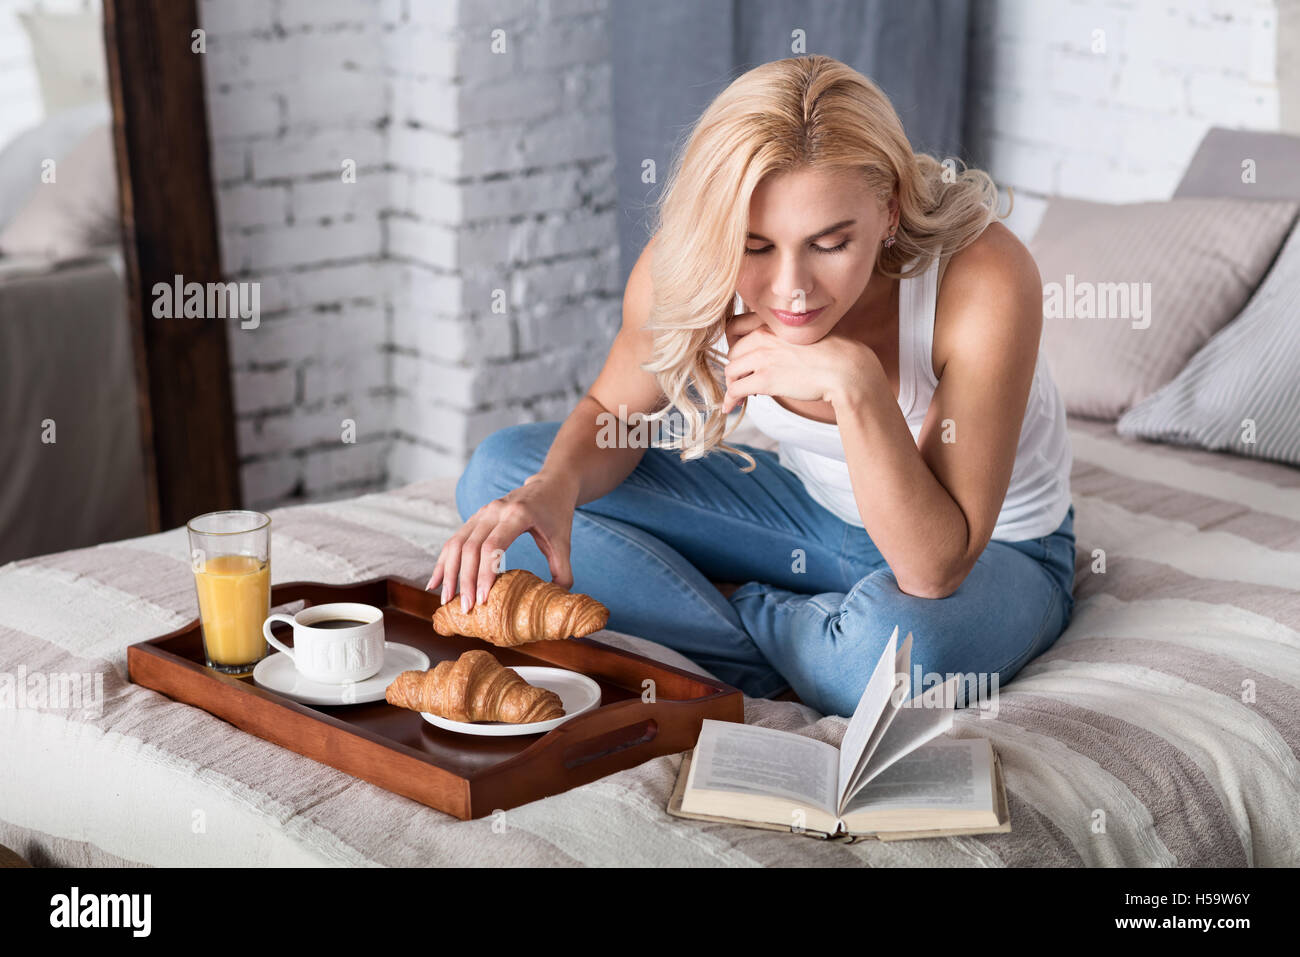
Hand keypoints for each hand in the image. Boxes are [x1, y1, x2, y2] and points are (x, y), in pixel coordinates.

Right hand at [426, 473, 577, 612]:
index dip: (484, 574)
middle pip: (470, 547)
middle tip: (464, 608)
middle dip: (465, 580)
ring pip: (457, 543)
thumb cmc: (557, 513)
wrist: (550, 484)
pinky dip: (444, 561)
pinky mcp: (476, 518)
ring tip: (445, 599)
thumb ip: (563, 570)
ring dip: (448, 572)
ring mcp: (482, 512)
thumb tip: (556, 599)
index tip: (482, 600)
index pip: (493, 546)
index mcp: (517, 515)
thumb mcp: (564, 541)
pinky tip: (437, 581)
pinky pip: (455, 540)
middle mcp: (495, 510)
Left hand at [720, 311, 868, 412]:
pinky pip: (735, 389)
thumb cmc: (832, 352)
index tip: (741, 357)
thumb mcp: (805, 332)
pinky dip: (730, 399)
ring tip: (742, 394)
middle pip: (732, 352)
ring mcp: (762, 357)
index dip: (733, 344)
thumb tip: (776, 351)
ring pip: (730, 371)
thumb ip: (784, 336)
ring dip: (733, 384)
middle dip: (736, 367)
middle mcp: (763, 336)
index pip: (733, 327)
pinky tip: (732, 406)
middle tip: (746, 379)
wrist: (845, 368)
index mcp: (771, 322)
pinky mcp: (764, 379)